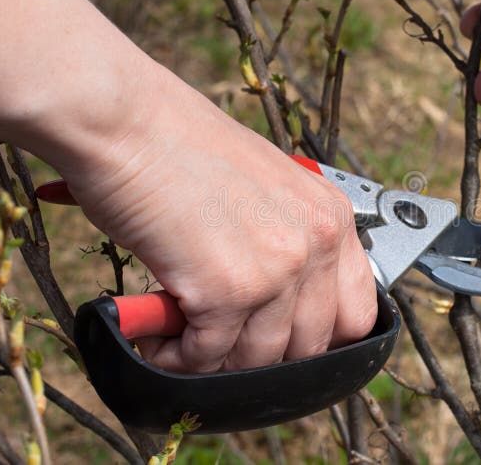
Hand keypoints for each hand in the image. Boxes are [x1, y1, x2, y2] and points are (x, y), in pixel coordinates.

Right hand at [0, 0, 375, 373]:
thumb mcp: (263, 188)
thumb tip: (278, 298)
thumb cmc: (178, 145)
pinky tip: (157, 336)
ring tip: (181, 339)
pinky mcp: (227, 291)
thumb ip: (285, 239)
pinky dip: (179, 357)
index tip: (286, 344)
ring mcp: (276, 269)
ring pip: (259, 358)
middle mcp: (315, 243)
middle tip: (222, 343)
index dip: (321, 339)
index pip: (356, 312)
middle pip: (310, 345)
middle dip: (263, 356)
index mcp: (331, 215)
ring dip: (217, 360)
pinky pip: (209, 355)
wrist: (123, 120)